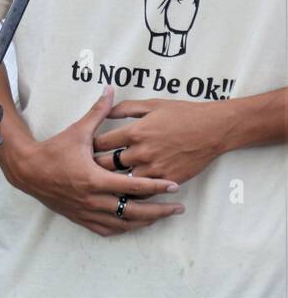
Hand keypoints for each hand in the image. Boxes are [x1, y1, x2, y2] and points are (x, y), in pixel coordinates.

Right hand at [4, 86, 183, 235]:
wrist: (28, 171)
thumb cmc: (53, 151)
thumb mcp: (77, 131)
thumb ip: (97, 113)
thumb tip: (110, 90)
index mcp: (94, 178)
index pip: (133, 186)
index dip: (156, 186)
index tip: (174, 186)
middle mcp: (93, 199)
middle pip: (134, 211)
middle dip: (159, 211)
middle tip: (178, 208)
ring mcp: (87, 211)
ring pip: (123, 224)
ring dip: (145, 221)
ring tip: (162, 216)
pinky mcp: (81, 218)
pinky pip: (108, 229)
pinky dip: (124, 227)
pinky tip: (134, 223)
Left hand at [93, 98, 230, 184]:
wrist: (214, 129)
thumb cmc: (182, 114)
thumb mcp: (151, 105)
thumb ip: (124, 108)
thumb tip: (105, 110)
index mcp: (134, 131)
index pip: (100, 142)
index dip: (89, 146)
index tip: (83, 149)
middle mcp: (142, 152)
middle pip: (107, 164)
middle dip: (93, 166)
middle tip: (85, 169)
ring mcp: (155, 168)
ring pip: (123, 182)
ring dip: (111, 183)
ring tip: (100, 184)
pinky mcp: (168, 180)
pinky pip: (144, 192)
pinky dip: (133, 192)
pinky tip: (125, 192)